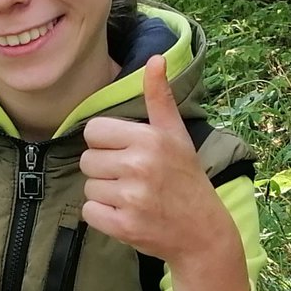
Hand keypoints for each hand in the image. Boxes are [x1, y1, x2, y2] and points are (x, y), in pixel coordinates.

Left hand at [79, 54, 237, 270]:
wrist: (203, 232)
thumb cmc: (187, 179)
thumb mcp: (176, 135)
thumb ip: (159, 98)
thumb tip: (156, 58)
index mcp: (149, 139)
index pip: (93, 131)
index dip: (105, 143)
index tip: (125, 153)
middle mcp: (139, 166)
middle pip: (87, 160)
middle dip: (104, 169)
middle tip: (131, 179)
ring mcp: (131, 198)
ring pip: (88, 187)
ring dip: (104, 194)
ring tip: (131, 197)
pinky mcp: (124, 226)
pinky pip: (89, 212)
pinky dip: (102, 216)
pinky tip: (125, 214)